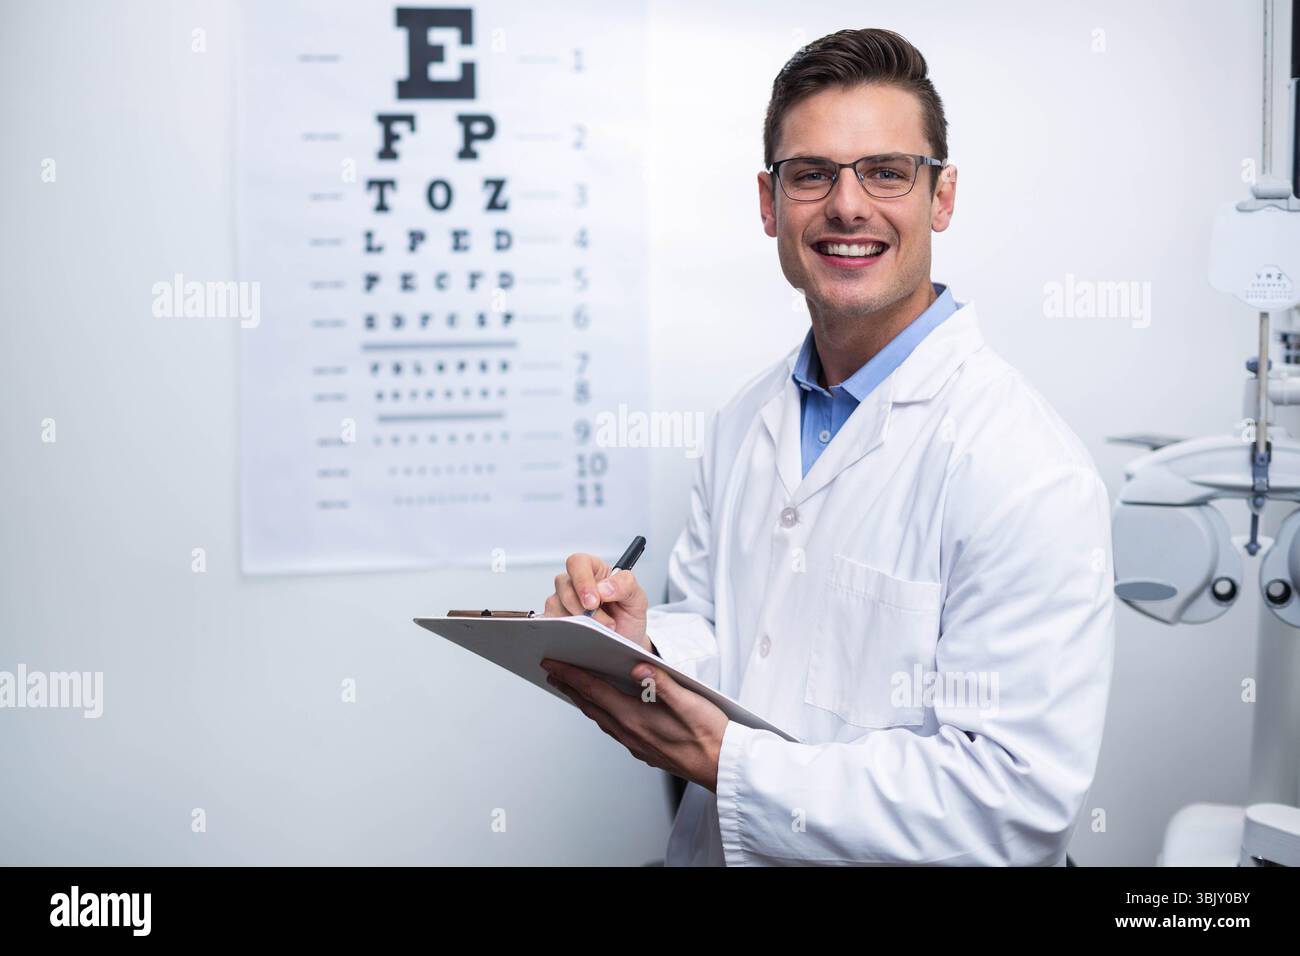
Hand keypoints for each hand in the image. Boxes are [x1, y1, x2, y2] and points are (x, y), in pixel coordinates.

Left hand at [540, 658, 728, 792]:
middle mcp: (630, 734)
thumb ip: (662, 683)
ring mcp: (636, 744)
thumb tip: (637, 667)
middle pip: (591, 706)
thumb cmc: (712, 735)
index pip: (594, 691)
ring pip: (600, 718)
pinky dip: (601, 714)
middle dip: (569, 687)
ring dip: (583, 701)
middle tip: (552, 671)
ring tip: (572, 688)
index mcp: (636, 719)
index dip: (571, 675)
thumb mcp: (691, 702)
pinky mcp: (645, 750)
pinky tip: (604, 710)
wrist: (723, 768)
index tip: (552, 663)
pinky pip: (613, 729)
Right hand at [545, 552, 650, 653]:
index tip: (594, 601)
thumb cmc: (629, 616)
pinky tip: (584, 636)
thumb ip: (625, 585)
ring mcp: (562, 601)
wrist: (626, 641)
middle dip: (582, 607)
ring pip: (556, 604)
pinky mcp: (556, 620)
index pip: (578, 563)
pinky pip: (552, 622)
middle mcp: (574, 583)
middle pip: (563, 584)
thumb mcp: (637, 598)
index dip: (582, 580)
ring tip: (600, 632)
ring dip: (578, 622)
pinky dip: (568, 631)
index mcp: (594, 570)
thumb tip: (604, 588)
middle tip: (604, 623)